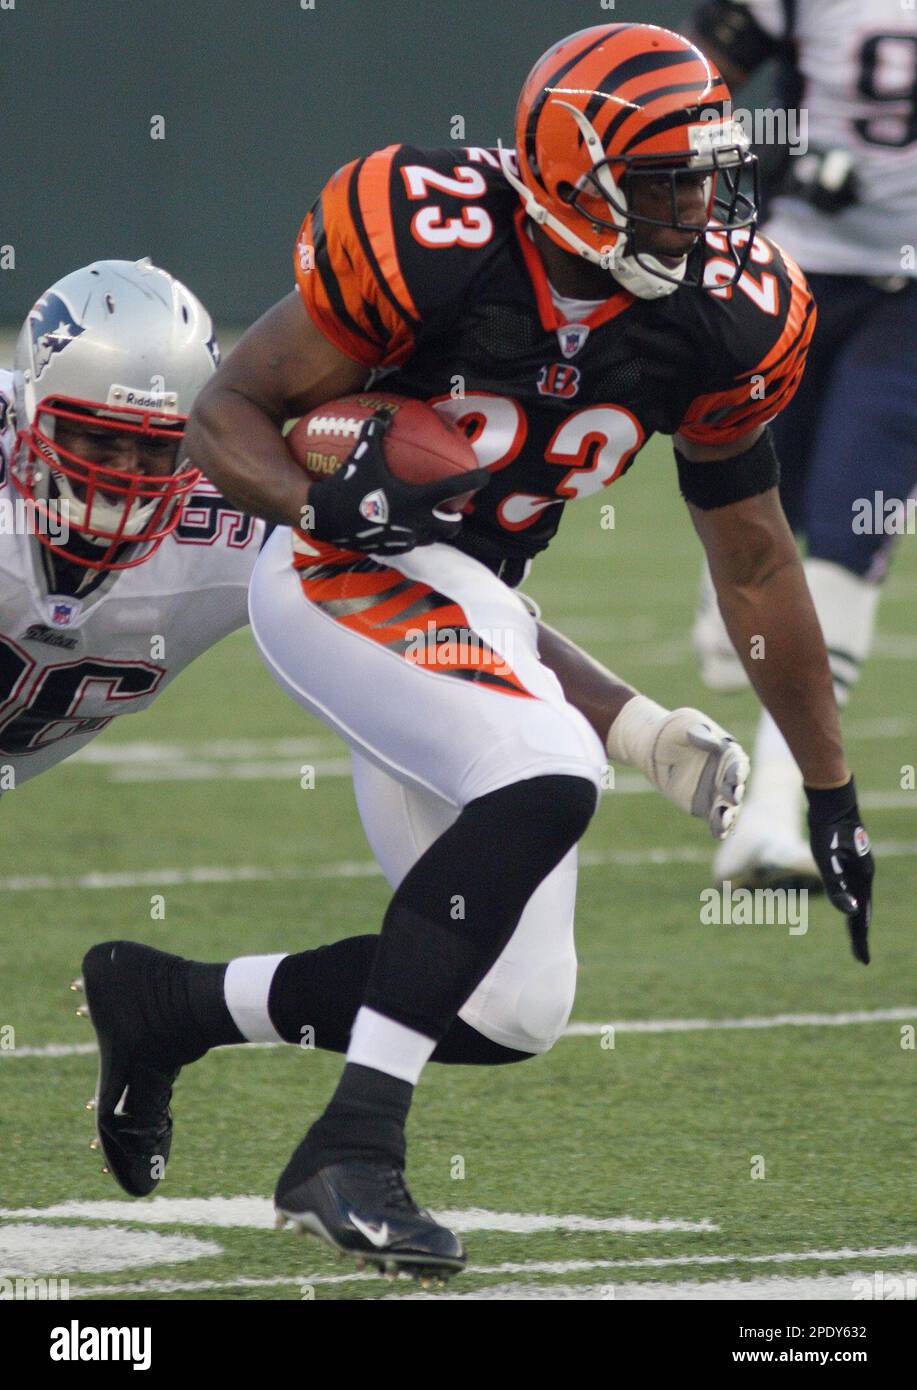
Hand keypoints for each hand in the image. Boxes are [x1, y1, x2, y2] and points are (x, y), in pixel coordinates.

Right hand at [307, 413, 489, 553]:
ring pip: (431, 539)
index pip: (454, 490)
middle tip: (453, 509)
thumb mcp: (363, 454)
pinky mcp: (391, 550)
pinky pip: (408, 545)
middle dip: (456, 518)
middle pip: (451, 526)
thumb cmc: (348, 484)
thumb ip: (375, 432)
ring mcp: (405, 539)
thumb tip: (382, 413)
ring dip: (434, 531)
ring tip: (430, 521)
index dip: (474, 481)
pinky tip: (402, 530)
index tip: (485, 476)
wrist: (325, 516)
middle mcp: (417, 522)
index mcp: (417, 499)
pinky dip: (411, 538)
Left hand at [606, 696, 748, 838]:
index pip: (738, 763)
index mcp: (727, 753)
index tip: (734, 777)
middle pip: (736, 787)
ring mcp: (716, 792)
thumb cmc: (673, 730)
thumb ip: (699, 734)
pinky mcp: (704, 806)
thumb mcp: (684, 724)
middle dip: (735, 793)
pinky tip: (719, 834)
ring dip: (729, 815)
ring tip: (723, 821)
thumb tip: (714, 743)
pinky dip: (718, 826)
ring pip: (728, 807)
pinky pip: (714, 818)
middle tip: (731, 798)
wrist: (652, 747)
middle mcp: (726, 774)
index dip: (738, 770)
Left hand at [806, 778, 873, 963]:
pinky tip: (848, 903)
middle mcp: (864, 875)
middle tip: (860, 956)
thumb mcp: (828, 860)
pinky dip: (852, 901)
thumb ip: (838, 886)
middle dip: (860, 934)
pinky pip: (853, 888)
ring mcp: (859, 868)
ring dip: (858, 919)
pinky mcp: (850, 861)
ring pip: (860, 900)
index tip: (862, 961)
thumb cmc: (828, 832)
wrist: (832, 802)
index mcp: (862, 879)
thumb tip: (850, 912)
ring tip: (857, 935)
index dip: (860, 939)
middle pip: (863, 912)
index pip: (861, 918)